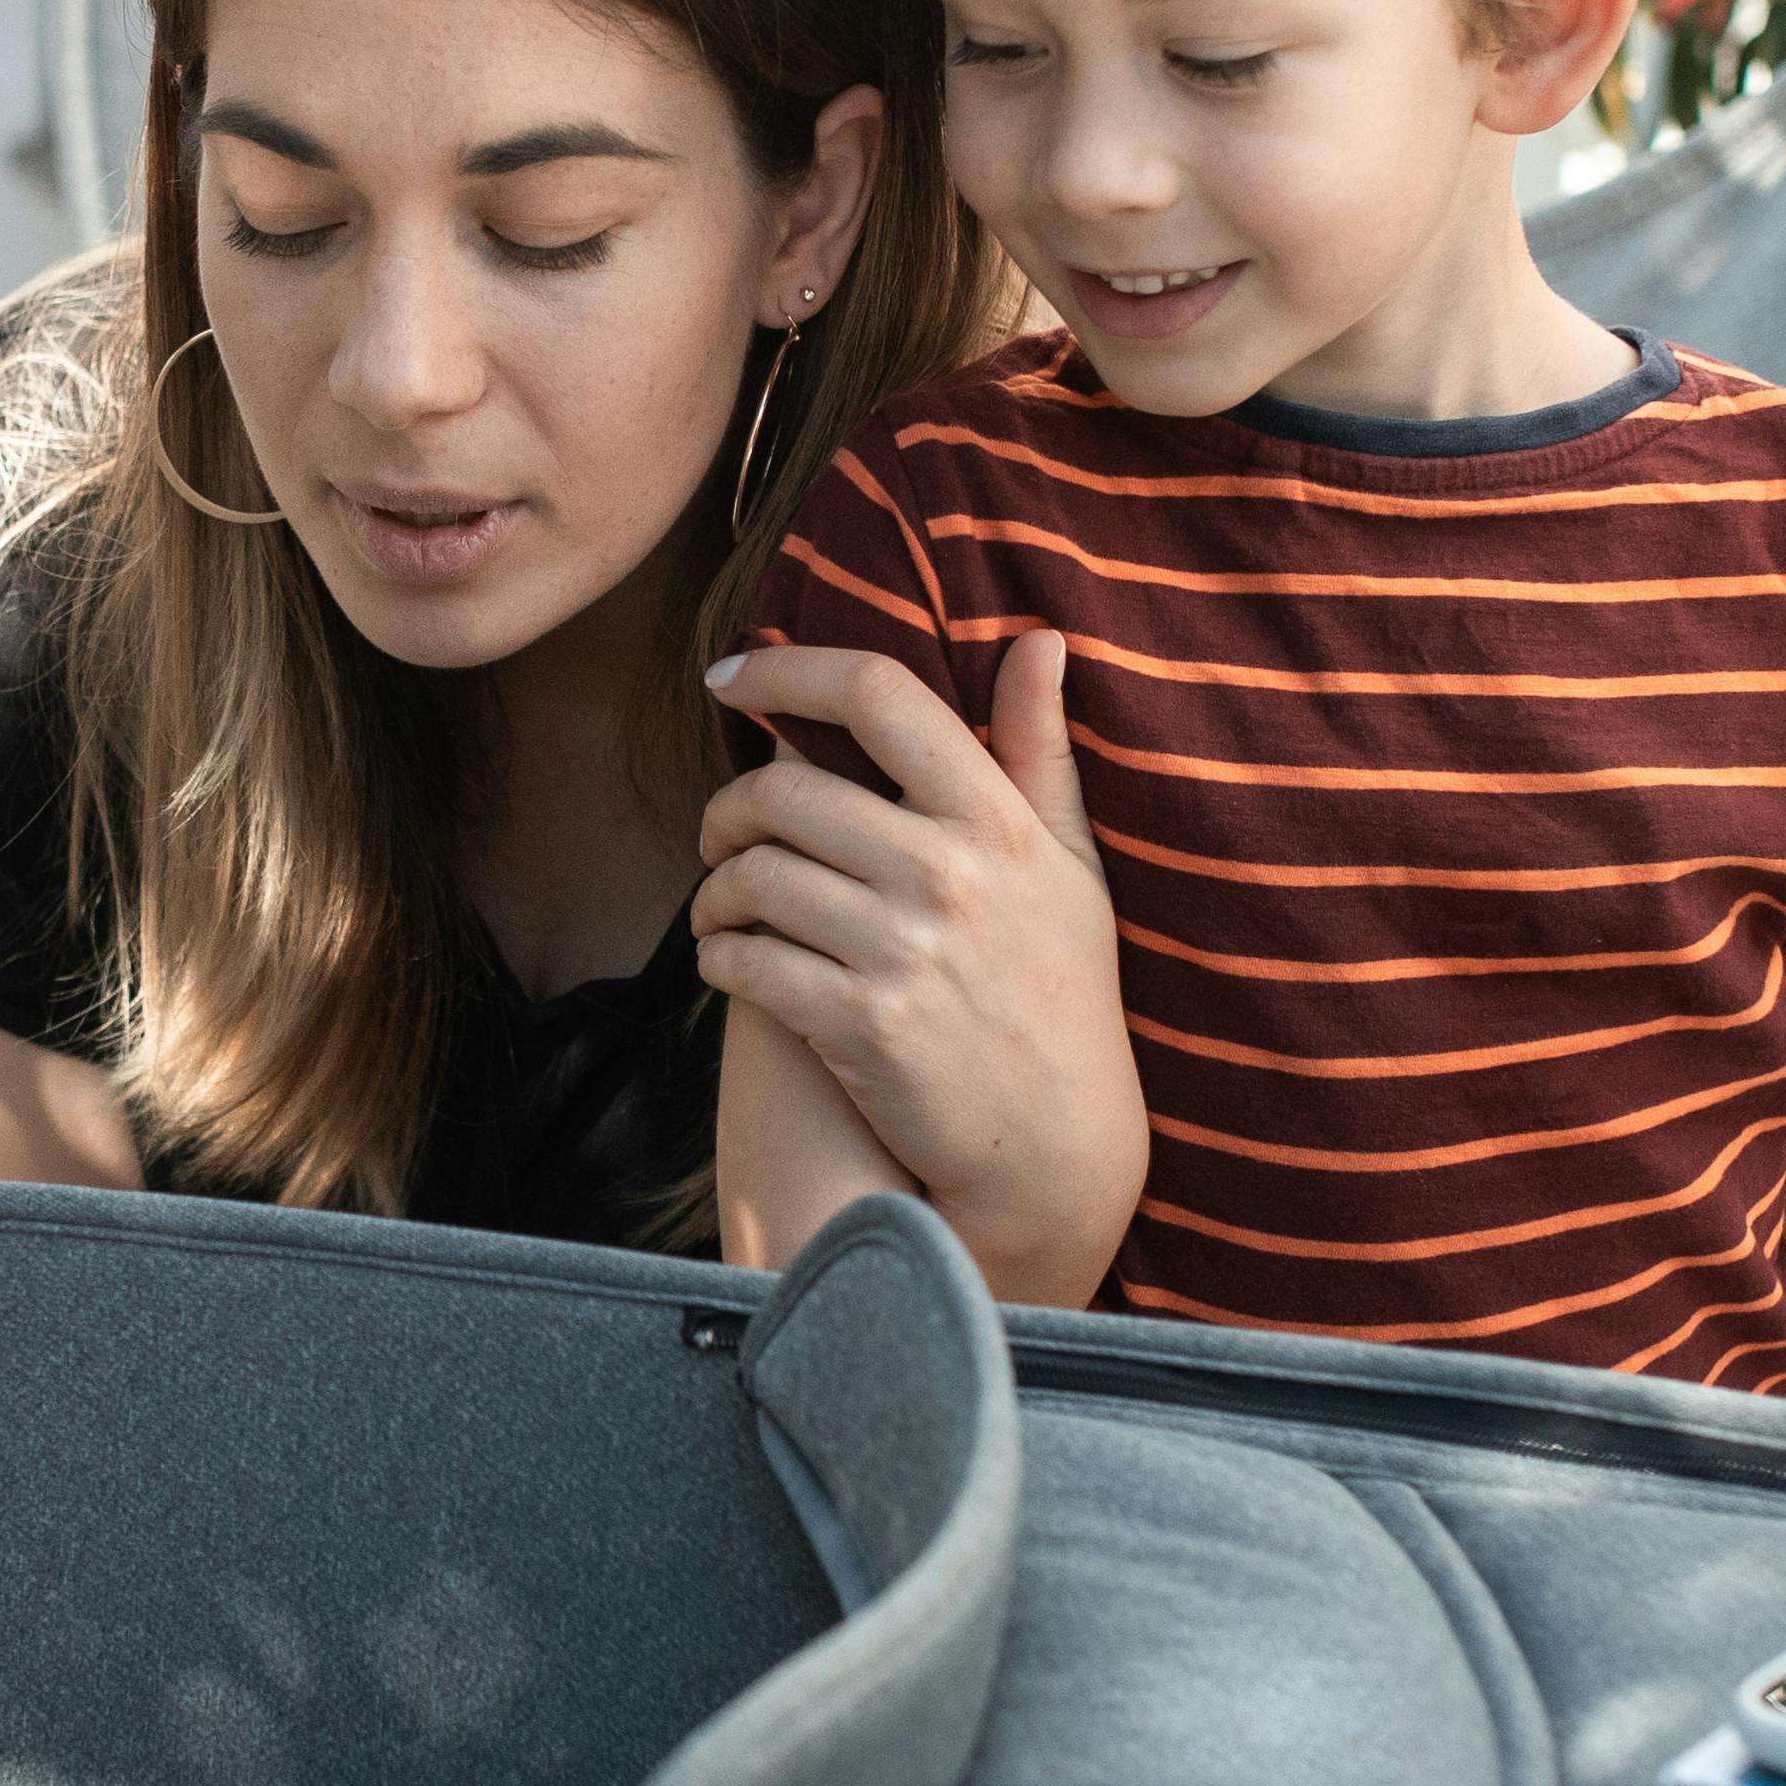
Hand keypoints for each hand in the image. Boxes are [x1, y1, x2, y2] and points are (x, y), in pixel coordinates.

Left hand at [693, 630, 1145, 1308]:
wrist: (1058, 1145)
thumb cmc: (1061, 993)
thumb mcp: (1070, 868)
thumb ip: (1041, 752)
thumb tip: (1040, 640)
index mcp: (998, 819)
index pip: (879, 696)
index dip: (788, 667)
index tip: (731, 675)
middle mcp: (948, 872)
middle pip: (785, 789)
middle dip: (728, 807)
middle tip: (723, 831)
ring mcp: (901, 949)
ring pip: (752, 875)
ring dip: (715, 888)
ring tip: (724, 904)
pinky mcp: (858, 1024)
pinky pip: (745, 960)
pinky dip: (718, 955)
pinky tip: (732, 960)